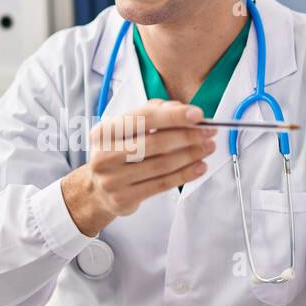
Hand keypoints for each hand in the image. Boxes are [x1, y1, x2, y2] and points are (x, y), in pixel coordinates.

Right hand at [62, 99, 217, 236]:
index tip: (198, 115)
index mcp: (105, 132)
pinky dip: (185, 174)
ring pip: (162, 164)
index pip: (143, 118)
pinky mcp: (124, 198)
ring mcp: (113, 179)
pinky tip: (199, 167)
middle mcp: (105, 154)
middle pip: (155, 142)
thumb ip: (150, 113)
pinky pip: (162, 184)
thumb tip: (179, 108)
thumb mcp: (125, 129)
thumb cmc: (117, 153)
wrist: (96, 190)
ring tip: (208, 147)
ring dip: (191, 155)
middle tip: (208, 132)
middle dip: (188, 136)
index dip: (173, 116)